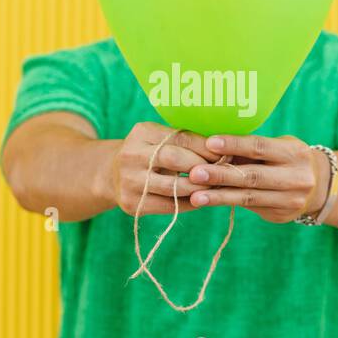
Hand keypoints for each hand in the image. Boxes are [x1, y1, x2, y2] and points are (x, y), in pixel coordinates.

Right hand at [101, 122, 220, 215]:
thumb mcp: (160, 139)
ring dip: (199, 188)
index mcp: (141, 132)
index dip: (205, 147)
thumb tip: (225, 151)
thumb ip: (186, 141)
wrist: (112, 175)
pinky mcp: (131, 203)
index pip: (180, 138)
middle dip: (202, 167)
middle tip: (223, 172)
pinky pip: (168, 206)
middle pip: (174, 160)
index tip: (226, 154)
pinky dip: (189, 204)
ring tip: (216, 187)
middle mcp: (131, 154)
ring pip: (173, 187)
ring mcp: (128, 181)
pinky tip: (201, 200)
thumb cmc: (149, 153)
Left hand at [186, 134, 328, 223]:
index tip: (210, 143)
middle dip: (221, 175)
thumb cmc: (287, 159)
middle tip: (195, 173)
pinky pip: (250, 208)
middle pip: (253, 176)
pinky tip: (207, 201)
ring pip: (249, 197)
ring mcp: (290, 199)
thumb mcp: (278, 148)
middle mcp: (295, 177)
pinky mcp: (281, 215)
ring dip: (219, 196)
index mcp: (294, 152)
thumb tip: (211, 148)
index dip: (234, 145)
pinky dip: (226, 203)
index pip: (260, 147)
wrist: (320, 187)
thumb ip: (251, 151)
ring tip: (195, 195)